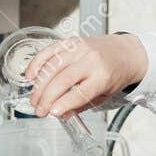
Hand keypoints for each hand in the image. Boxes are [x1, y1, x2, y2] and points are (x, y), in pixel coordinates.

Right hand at [24, 33, 147, 118]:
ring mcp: (80, 48)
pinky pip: (50, 50)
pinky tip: (30, 76)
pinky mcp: (71, 42)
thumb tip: (60, 113)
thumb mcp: (104, 95)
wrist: (125, 52)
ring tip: (34, 99)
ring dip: (39, 84)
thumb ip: (82, 104)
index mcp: (103, 76)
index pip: (81, 92)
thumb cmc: (114, 74)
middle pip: (63, 79)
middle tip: (38, 110)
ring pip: (53, 66)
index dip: (64, 102)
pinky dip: (37, 63)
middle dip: (47, 97)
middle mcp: (91, 60)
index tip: (52, 112)